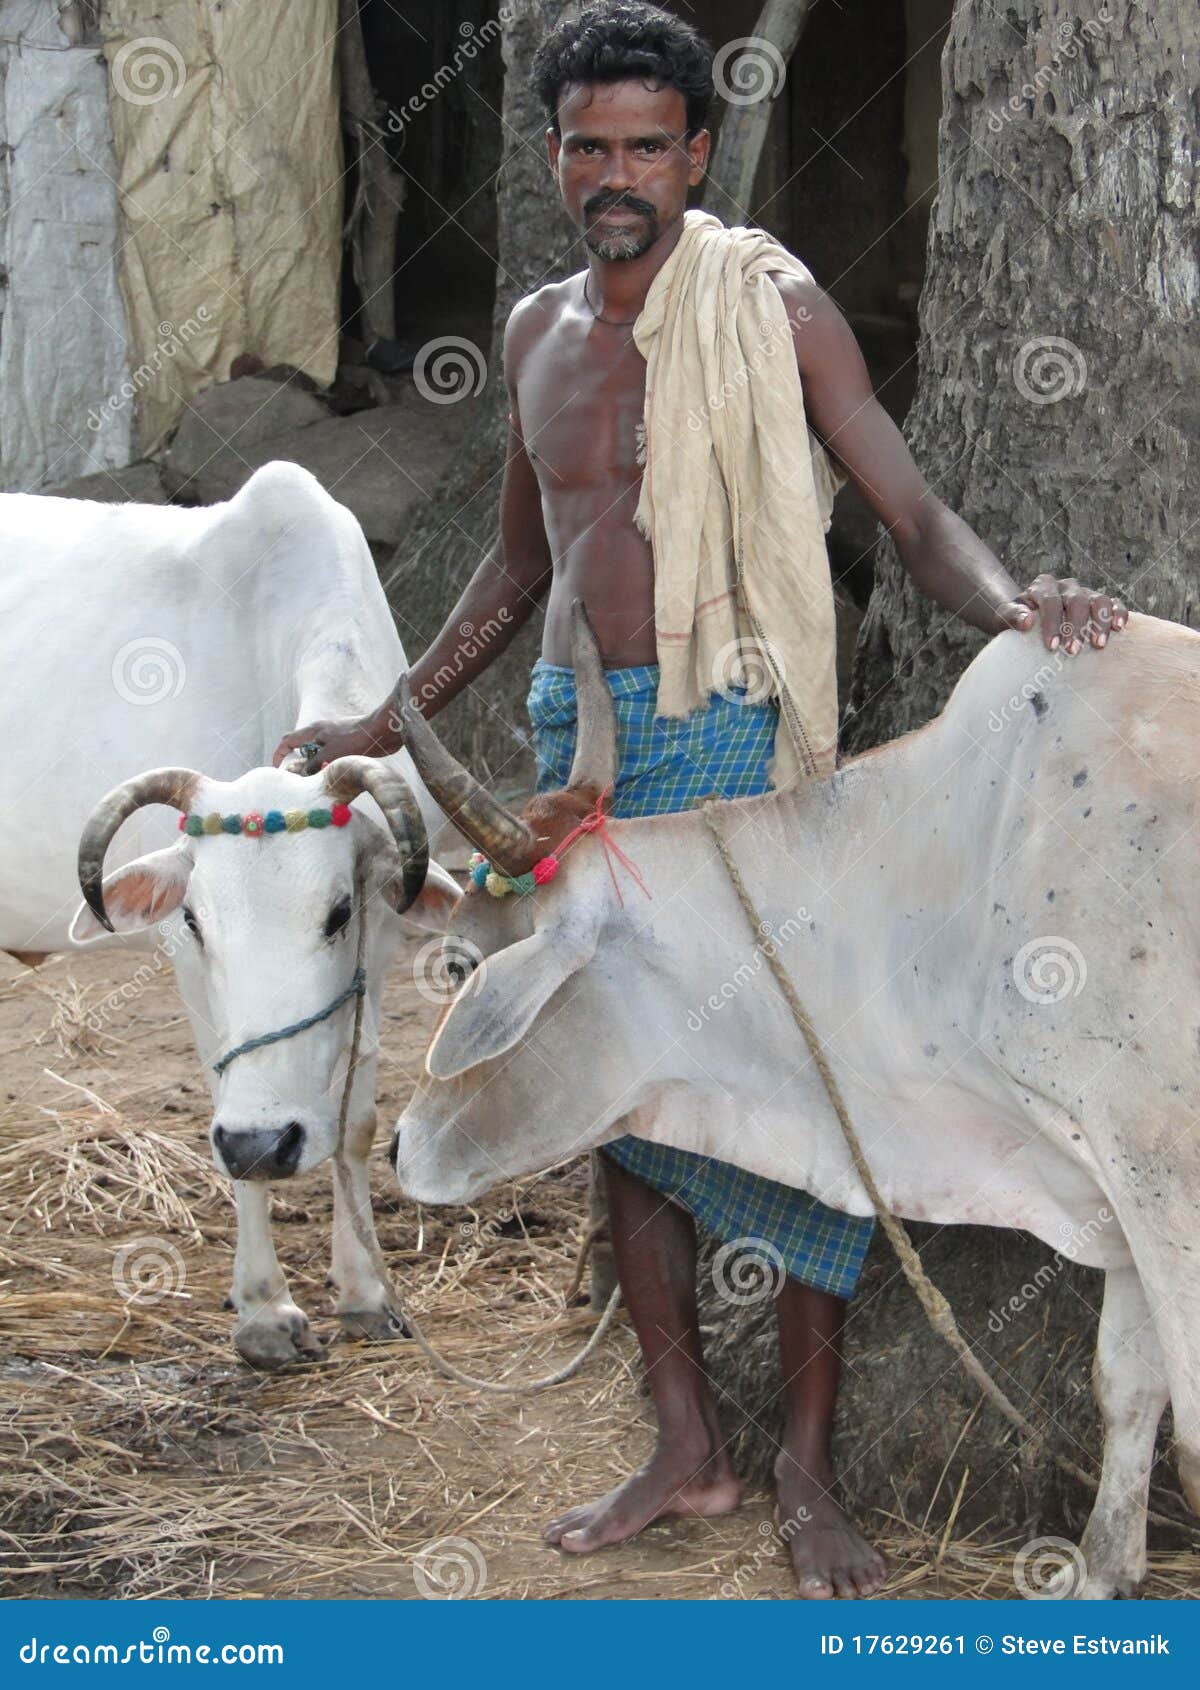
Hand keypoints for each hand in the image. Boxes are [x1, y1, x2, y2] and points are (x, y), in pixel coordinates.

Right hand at [271, 704, 398, 770]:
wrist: (382, 730)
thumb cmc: (356, 739)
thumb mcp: (330, 755)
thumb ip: (313, 764)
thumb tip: (302, 774)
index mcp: (313, 731)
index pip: (288, 741)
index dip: (279, 754)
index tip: (276, 769)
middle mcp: (321, 732)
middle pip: (302, 748)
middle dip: (299, 764)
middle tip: (300, 780)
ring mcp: (334, 737)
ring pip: (317, 754)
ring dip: (315, 767)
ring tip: (318, 781)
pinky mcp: (346, 744)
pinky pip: (330, 757)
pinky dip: (328, 766)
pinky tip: (333, 776)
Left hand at [997, 573, 1127, 653]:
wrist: (1029, 618)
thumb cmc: (1017, 620)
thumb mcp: (1006, 617)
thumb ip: (1012, 616)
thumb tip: (1027, 621)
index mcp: (1042, 586)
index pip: (1050, 601)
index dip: (1052, 623)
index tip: (1052, 647)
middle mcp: (1066, 586)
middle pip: (1076, 600)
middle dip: (1076, 627)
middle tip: (1073, 651)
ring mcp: (1084, 592)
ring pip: (1098, 600)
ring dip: (1100, 622)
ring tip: (1098, 645)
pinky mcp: (1098, 602)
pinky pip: (1114, 602)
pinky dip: (1119, 613)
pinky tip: (1118, 628)